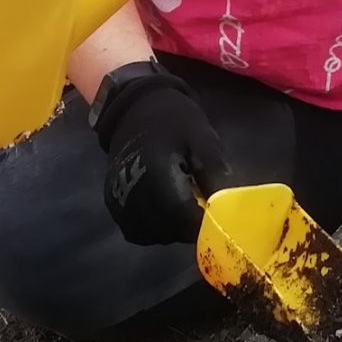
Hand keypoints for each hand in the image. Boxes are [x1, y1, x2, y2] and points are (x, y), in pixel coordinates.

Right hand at [92, 71, 232, 244]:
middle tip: (202, 212)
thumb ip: (215, 174)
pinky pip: (135, 231)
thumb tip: (229, 209)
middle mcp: (132, 191)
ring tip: (184, 211)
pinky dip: (154, 230)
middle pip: (166, 229)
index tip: (216, 218)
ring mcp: (118, 200)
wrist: (136, 107)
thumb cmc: (175, 121)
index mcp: (155, 174)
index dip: (202, 223)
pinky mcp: (112, 203)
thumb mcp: (203, 140)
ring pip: (150, 235)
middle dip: (189, 228)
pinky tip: (166, 214)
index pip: (182, 217)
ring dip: (171, 231)